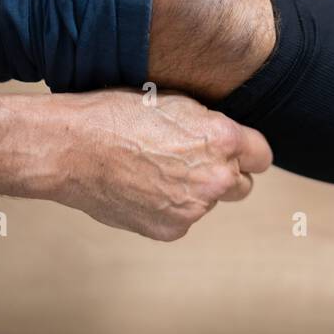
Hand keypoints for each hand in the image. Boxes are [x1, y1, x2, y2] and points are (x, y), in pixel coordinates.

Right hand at [55, 89, 272, 240]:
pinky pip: (181, 219)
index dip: (246, 154)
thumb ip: (210, 126)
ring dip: (191, 193)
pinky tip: (140, 189)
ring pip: (207, 204)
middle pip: (242, 186)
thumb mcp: (176, 103)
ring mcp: (195, 209)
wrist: (71, 148)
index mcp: (223, 140)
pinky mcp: (171, 229)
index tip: (234, 154)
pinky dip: (166, 209)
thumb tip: (229, 141)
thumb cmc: (117, 115)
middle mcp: (216, 178)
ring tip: (152, 172)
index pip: (261, 157)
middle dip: (224, 176)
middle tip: (191, 164)